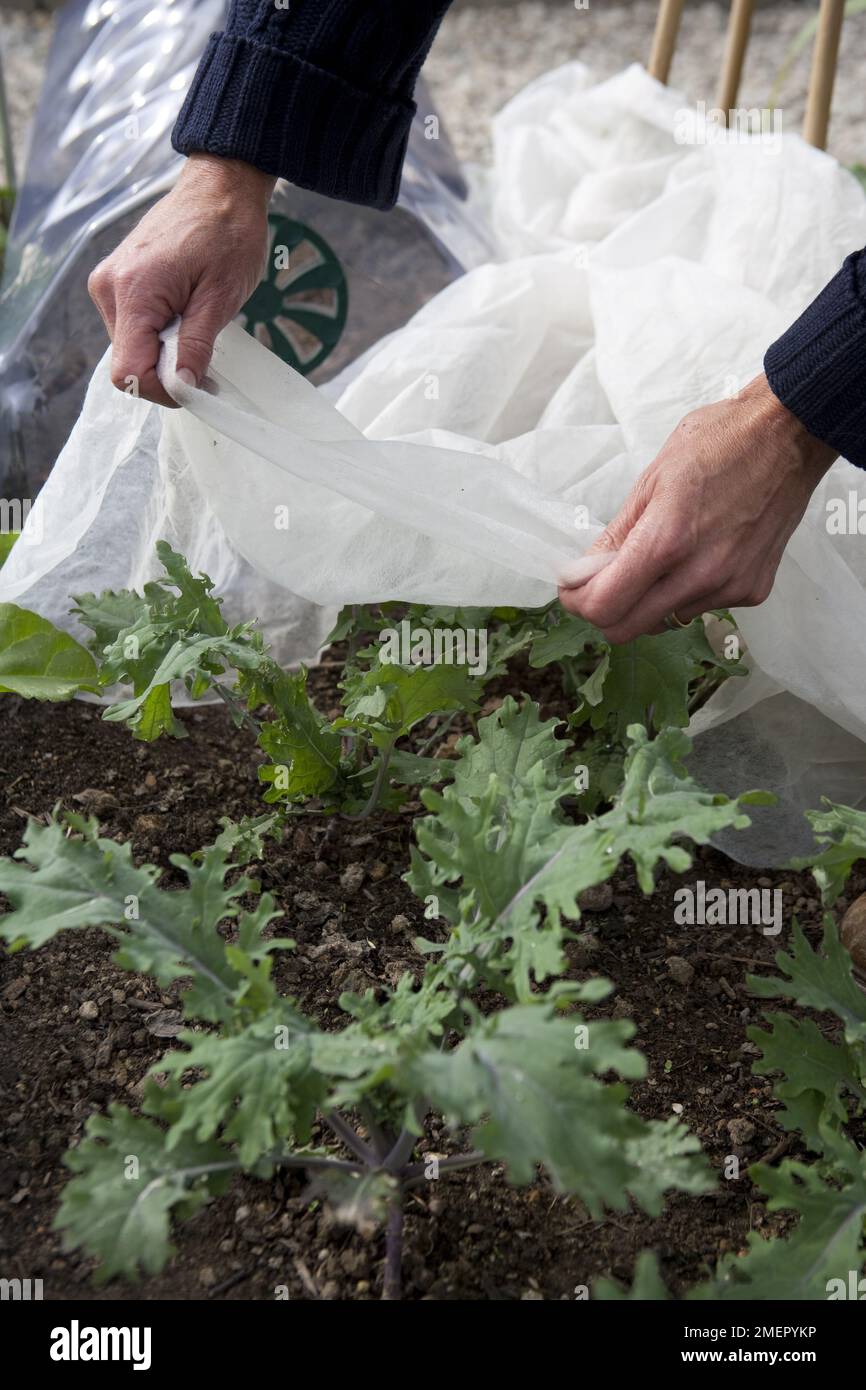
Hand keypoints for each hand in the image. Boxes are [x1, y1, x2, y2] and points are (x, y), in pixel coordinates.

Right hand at [88, 154, 274, 406]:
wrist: (220, 187)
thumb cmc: (227, 233)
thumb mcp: (221, 298)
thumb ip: (196, 346)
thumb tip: (183, 388)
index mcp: (133, 292)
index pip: (128, 372)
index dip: (163, 390)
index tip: (198, 386)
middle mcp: (109, 288)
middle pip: (128, 361)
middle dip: (166, 369)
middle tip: (205, 354)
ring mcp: (109, 283)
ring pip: (131, 347)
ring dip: (164, 351)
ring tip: (196, 324)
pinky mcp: (117, 280)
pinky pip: (133, 326)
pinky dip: (158, 334)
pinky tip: (184, 316)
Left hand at [559, 374, 837, 642]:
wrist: (789, 434)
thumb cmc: (718, 443)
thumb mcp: (651, 480)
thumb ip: (615, 536)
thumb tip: (580, 574)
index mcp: (667, 541)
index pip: (604, 607)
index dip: (578, 601)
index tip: (573, 586)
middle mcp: (700, 575)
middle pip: (627, 630)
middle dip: (605, 610)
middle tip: (603, 581)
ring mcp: (730, 587)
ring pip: (664, 620)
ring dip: (649, 598)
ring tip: (665, 553)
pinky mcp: (753, 590)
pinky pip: (701, 607)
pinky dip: (687, 590)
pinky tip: (701, 551)